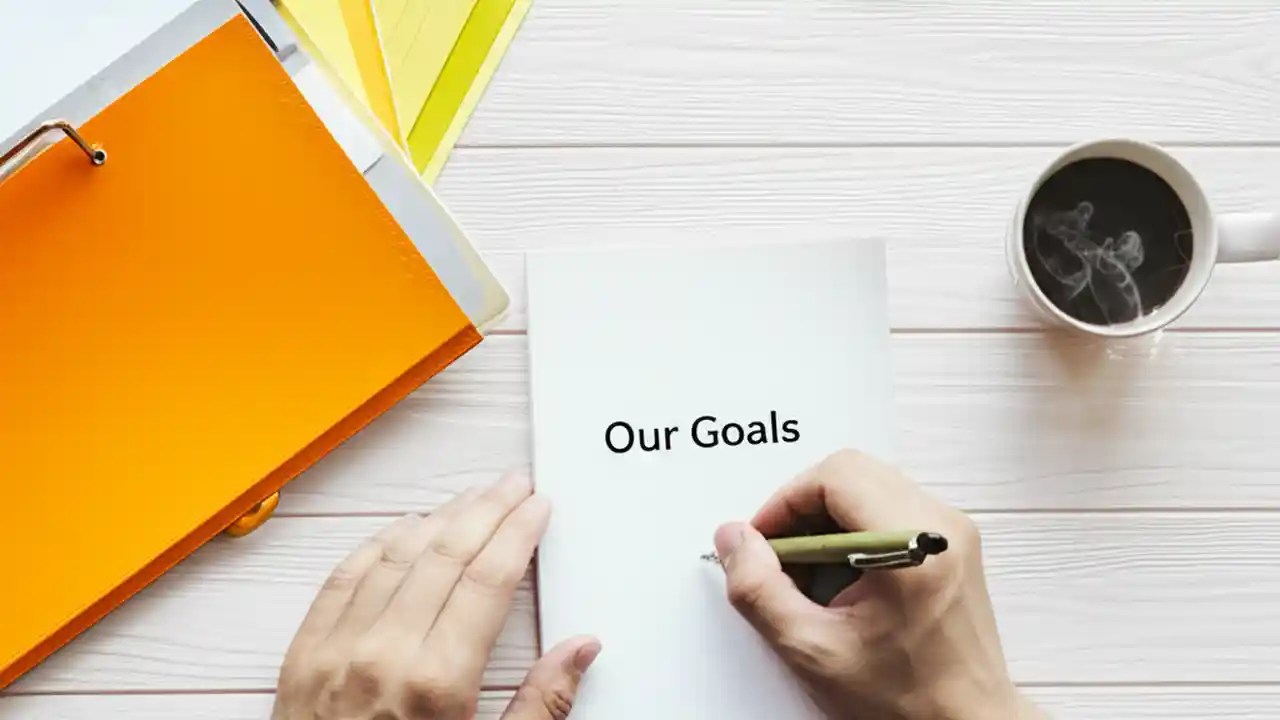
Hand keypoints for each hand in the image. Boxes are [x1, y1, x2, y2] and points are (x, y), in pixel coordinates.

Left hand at [274, 472, 600, 719]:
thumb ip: (540, 704)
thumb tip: (582, 649)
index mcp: (437, 683)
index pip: (488, 578)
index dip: (518, 532)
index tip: (538, 507)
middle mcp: (383, 655)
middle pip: (445, 551)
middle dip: (486, 508)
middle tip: (513, 486)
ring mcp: (337, 650)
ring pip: (394, 553)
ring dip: (437, 517)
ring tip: (469, 499)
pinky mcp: (302, 655)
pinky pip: (342, 576)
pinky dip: (377, 543)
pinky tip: (401, 530)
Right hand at [713, 450, 1042, 719]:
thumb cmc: (908, 701)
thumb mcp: (813, 650)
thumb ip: (760, 591)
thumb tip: (734, 541)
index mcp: (914, 544)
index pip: (836, 476)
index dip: (785, 501)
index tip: (762, 540)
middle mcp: (941, 527)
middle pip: (852, 473)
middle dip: (802, 508)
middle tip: (780, 556)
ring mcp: (951, 533)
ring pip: (869, 486)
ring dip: (826, 520)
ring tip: (810, 575)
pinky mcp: (950, 545)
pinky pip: (889, 508)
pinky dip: (852, 530)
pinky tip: (839, 579)